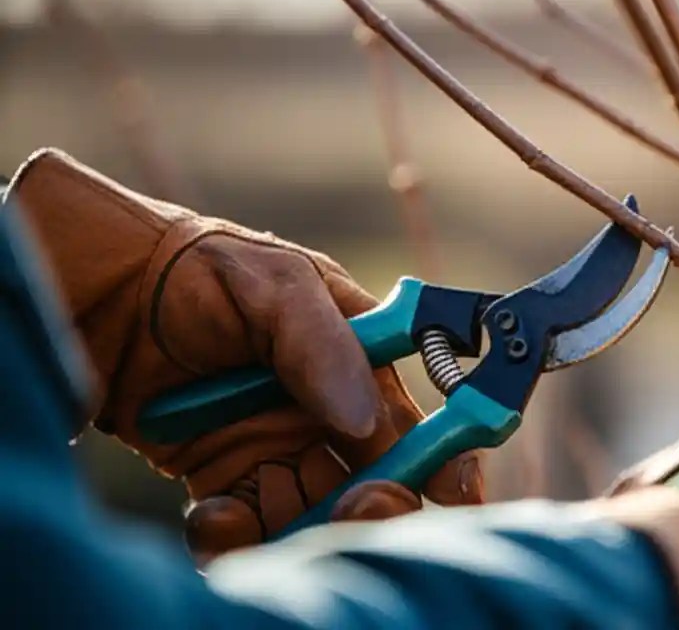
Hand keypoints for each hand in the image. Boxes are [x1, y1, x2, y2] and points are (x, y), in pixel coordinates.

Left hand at [9, 149, 481, 563]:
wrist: (100, 293)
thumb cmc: (198, 268)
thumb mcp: (273, 282)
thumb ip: (323, 344)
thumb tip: (363, 422)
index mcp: (355, 358)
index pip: (415, 418)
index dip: (445, 457)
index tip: (453, 492)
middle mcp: (324, 410)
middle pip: (376, 480)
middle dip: (375, 503)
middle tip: (351, 504)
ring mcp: (275, 447)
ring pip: (316, 513)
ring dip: (301, 525)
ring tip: (256, 501)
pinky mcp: (224, 479)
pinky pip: (251, 527)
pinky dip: (237, 535)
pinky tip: (214, 513)